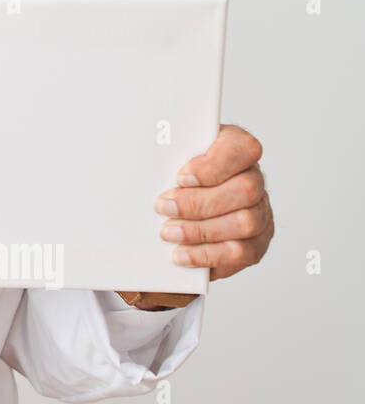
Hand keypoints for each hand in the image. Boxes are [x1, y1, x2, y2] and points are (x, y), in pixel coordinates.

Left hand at [155, 124, 274, 279]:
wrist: (180, 205)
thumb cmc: (175, 176)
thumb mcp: (171, 155)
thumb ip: (168, 152)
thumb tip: (142, 155)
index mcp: (236, 150)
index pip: (243, 148)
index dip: (214, 165)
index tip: (181, 177)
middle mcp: (255, 181)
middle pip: (245, 190)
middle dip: (199, 202)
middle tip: (163, 207)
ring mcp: (260, 214)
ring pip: (244, 223)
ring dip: (200, 230)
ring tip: (167, 232)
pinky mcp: (254, 244)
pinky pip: (239, 253)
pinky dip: (206, 255)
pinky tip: (181, 254)